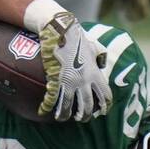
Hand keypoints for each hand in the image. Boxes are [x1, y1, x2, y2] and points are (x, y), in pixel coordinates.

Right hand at [26, 0, 109, 122]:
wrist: (61, 30)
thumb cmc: (77, 36)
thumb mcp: (94, 45)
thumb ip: (100, 55)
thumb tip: (102, 62)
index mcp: (95, 73)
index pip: (105, 95)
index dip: (104, 106)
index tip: (101, 112)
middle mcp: (84, 80)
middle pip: (88, 105)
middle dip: (85, 116)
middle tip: (80, 118)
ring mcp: (70, 82)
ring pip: (69, 106)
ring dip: (66, 116)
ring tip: (63, 118)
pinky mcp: (55, 80)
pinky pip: (52, 99)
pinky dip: (48, 107)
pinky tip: (44, 111)